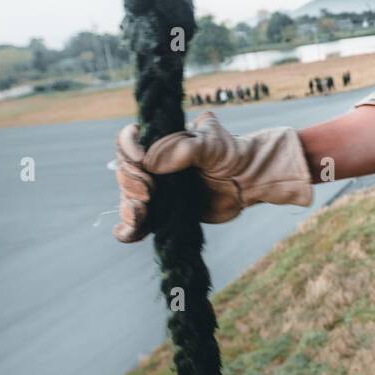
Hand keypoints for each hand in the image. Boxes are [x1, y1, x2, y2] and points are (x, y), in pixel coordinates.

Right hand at [113, 111, 312, 242]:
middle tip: (150, 193)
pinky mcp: (163, 212)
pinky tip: (126, 232)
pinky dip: (128, 229)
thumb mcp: (212, 143)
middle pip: (126, 173)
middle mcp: (153, 165)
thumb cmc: (231, 154)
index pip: (129, 142)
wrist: (248, 179)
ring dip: (129, 207)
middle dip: (131, 183)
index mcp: (159, 142)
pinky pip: (138, 223)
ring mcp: (157, 190)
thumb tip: (149, 161)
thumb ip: (185, 149)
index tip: (141, 160)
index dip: (128, 150)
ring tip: (142, 213)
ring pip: (129, 199)